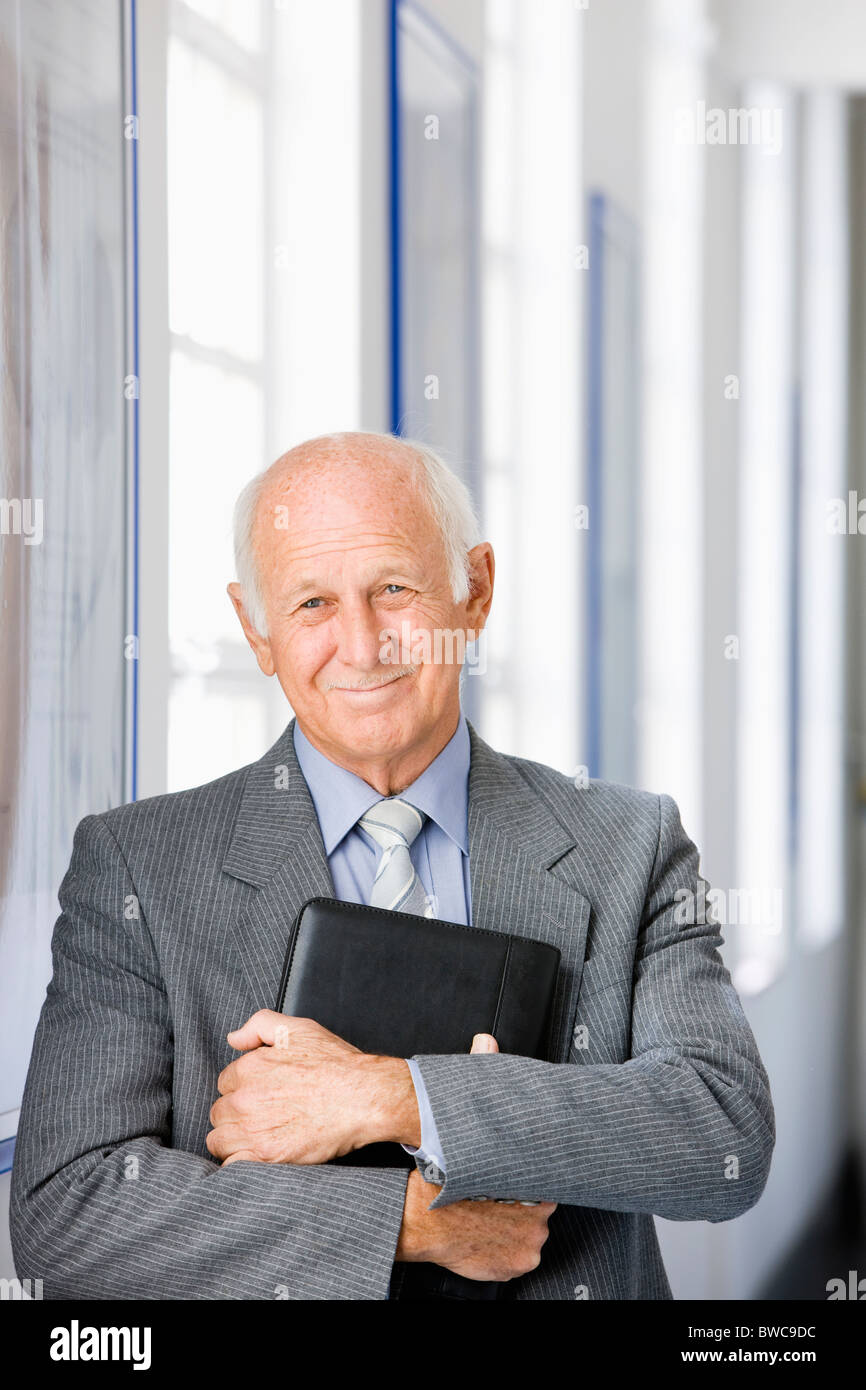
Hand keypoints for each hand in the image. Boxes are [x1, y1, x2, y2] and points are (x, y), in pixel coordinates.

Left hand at [206, 1011, 419, 1165]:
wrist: (362, 1097)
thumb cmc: (335, 1063)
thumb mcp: (298, 1028)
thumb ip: (259, 1025)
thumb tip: (234, 1038)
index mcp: (249, 1068)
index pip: (225, 1083)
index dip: (242, 1088)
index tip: (259, 1093)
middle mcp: (246, 1099)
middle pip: (219, 1112)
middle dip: (235, 1113)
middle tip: (260, 1115)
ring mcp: (254, 1130)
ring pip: (219, 1140)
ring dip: (233, 1138)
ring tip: (256, 1136)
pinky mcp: (267, 1156)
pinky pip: (231, 1165)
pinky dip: (239, 1162)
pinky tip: (256, 1155)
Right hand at [395, 1030, 555, 1279]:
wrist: (419, 1218)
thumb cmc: (441, 1171)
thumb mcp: (464, 1118)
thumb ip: (481, 1074)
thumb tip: (485, 1041)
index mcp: (536, 1178)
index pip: (543, 1172)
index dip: (526, 1170)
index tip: (512, 1169)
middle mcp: (540, 1215)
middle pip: (539, 1202)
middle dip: (522, 1196)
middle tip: (496, 1192)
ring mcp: (529, 1244)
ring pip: (530, 1231)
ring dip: (515, 1223)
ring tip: (489, 1212)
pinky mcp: (515, 1266)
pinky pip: (516, 1257)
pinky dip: (504, 1248)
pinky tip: (486, 1233)